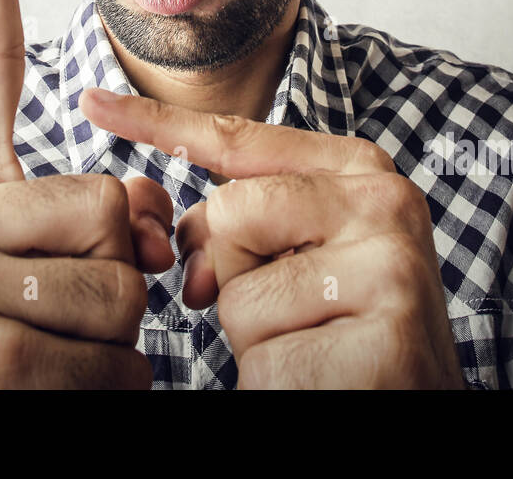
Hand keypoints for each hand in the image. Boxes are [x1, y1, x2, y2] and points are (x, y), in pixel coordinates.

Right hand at [0, 0, 173, 388]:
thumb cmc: (10, 356)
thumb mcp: (53, 273)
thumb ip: (105, 217)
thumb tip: (158, 217)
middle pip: (114, 203)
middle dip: (124, 272)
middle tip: (61, 319)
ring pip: (126, 283)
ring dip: (119, 341)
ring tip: (54, 363)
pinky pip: (117, 357)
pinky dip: (112, 395)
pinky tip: (55, 403)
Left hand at [79, 89, 465, 388]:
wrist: (424, 412)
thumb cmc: (349, 328)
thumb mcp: (298, 256)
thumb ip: (241, 225)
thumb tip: (184, 250)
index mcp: (361, 170)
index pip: (240, 140)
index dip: (155, 121)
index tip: (89, 100)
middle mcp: (385, 203)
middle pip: (229, 215)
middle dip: (236, 276)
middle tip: (300, 307)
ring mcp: (391, 269)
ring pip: (240, 297)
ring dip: (258, 340)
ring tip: (320, 346)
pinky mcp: (385, 341)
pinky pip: (266, 360)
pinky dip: (276, 385)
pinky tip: (328, 381)